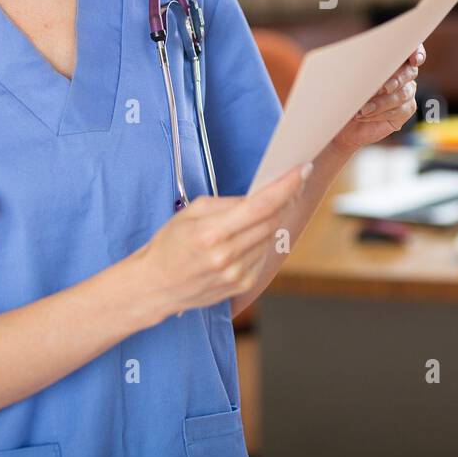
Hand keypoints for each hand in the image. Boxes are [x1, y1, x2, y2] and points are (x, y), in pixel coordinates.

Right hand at [136, 163, 309, 321]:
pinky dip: (265, 239)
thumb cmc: (170, 245)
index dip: (286, 186)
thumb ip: (227, 203)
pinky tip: (254, 232)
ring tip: (271, 204)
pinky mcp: (243, 285)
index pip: (261, 206)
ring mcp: (237, 274)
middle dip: (287, 197)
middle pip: (273, 220)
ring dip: (277, 218)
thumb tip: (260, 195)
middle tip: (294, 180)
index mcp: (211, 233)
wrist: (156, 286)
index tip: (301, 170)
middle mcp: (227, 256)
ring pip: (272, 236)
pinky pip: (264, 254)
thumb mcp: (191, 212)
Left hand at [329, 43, 425, 152]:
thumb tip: (367, 61)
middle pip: (409, 72)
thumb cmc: (341, 91)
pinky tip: (365, 115)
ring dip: (382, 102)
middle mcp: (401, 73)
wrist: (336, 119)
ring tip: (362, 109)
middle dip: (397, 79)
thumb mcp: (346, 76)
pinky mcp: (403, 111)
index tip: (414, 60)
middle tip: (384, 87)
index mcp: (389, 58)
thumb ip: (359, 66)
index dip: (416, 52)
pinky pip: (401, 110)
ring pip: (403, 94)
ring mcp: (405, 92)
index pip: (409, 48)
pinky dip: (382, 113)